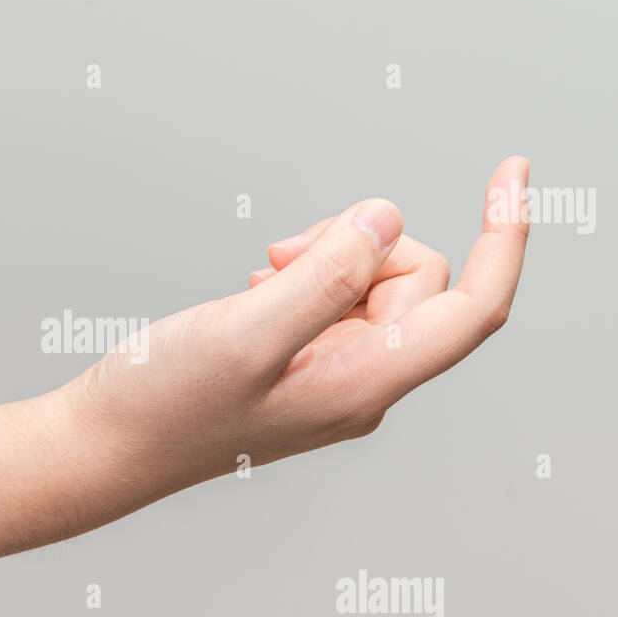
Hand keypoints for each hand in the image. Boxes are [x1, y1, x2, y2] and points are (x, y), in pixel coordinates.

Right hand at [61, 157, 530, 489]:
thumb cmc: (163, 405)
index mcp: (365, 384)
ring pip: (375, 285)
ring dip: (328, 258)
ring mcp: (335, 377)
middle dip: (362, 243)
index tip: (512, 169)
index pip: (472, 308)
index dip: (503, 236)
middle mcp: (364, 385)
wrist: (105, 447)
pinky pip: (337, 300)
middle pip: (416, 282)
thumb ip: (325, 278)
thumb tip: (387, 221)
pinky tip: (257, 291)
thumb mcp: (244, 334)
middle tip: (284, 257)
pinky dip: (306, 277)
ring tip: (263, 278)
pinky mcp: (305, 367)